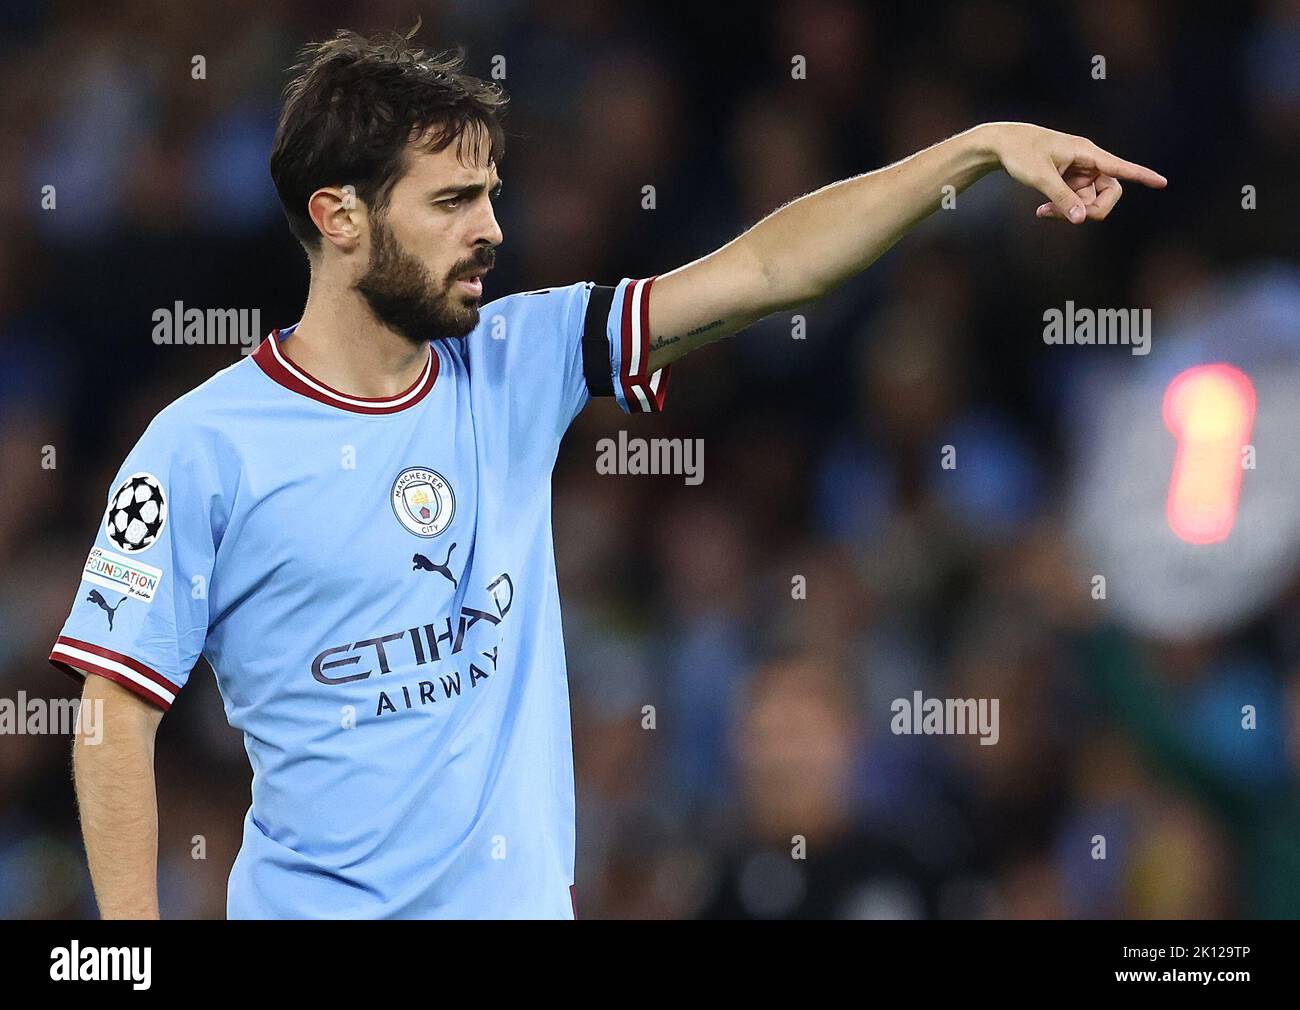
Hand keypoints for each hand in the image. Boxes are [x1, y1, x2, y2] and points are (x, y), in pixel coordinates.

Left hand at [982, 122, 1166, 223]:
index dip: (1142, 175)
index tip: (1162, 182)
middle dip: (1093, 210)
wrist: (1001, 145)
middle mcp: (1088, 162)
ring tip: (1044, 212)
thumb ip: (1062, 198)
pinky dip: (1063, 209)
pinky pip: (1077, 201)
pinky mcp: (1069, 180)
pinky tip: (1042, 211)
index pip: (1120, 166)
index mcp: (1087, 153)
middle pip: (1109, 192)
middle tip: (1068, 218)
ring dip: (1072, 212)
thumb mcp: (1040, 176)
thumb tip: (1082, 219)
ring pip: (1090, 201)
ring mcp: (1080, 172)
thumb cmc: (1020, 153)